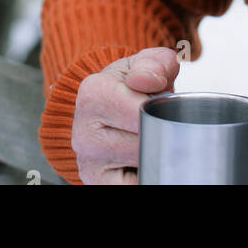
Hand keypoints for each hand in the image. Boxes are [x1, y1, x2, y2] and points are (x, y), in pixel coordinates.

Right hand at [71, 47, 179, 184]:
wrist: (106, 113)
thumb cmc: (129, 89)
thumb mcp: (145, 64)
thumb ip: (156, 63)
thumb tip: (149, 80)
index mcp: (93, 94)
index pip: (142, 111)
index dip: (162, 111)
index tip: (164, 107)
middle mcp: (84, 132)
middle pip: (144, 140)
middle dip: (161, 132)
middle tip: (161, 124)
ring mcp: (89, 163)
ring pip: (143, 163)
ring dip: (155, 153)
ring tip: (151, 139)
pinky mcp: (96, 184)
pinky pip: (133, 184)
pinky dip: (146, 172)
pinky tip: (144, 159)